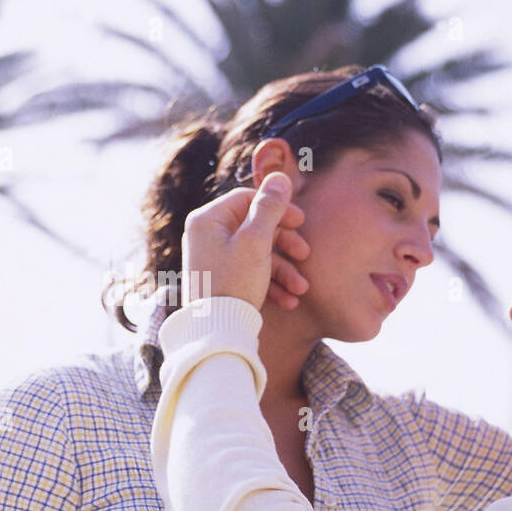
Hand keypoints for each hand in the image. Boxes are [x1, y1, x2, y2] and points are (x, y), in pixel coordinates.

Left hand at [180, 172, 311, 310]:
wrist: (217, 334)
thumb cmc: (233, 284)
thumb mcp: (256, 242)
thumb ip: (269, 208)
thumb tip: (279, 177)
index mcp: (207, 220)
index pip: (247, 198)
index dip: (277, 208)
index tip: (300, 221)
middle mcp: (205, 236)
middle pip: (254, 226)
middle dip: (284, 244)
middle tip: (305, 254)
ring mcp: (212, 259)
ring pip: (257, 253)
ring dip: (284, 269)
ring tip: (302, 287)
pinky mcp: (220, 279)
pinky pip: (250, 272)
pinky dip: (271, 283)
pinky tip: (289, 300)